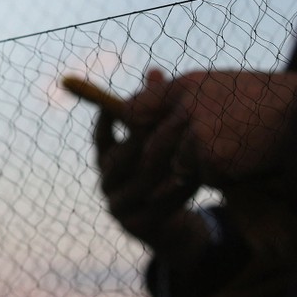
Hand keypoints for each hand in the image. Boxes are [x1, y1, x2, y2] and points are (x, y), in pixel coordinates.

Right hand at [94, 70, 199, 249]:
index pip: (102, 137)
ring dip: (163, 165)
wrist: (167, 224)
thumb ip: (153, 108)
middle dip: (142, 141)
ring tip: (184, 149)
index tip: (128, 103)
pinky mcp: (137, 226)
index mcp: (107, 159)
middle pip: (120, 160)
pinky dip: (175, 190)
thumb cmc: (159, 170)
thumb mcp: (155, 139)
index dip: (110, 121)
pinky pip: (156, 206)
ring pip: (141, 182)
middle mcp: (108, 182)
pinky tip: (194, 177)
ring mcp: (120, 206)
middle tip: (165, 122)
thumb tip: (154, 71)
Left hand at [137, 69, 296, 184]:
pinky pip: (207, 177)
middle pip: (152, 146)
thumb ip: (174, 99)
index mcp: (184, 85)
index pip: (134, 110)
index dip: (137, 129)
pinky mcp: (212, 157)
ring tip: (235, 147)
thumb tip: (132, 114)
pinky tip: (247, 158)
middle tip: (195, 158)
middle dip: (165, 160)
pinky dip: (225, 176)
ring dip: (201, 167)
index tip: (147, 137)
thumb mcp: (215, 88)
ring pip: (181, 165)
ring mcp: (197, 132)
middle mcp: (184, 106)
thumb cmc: (261, 102)